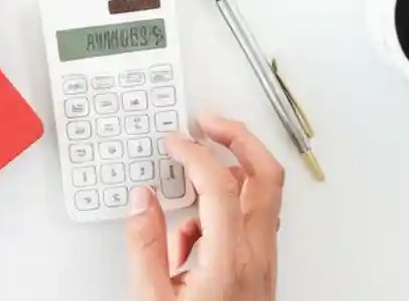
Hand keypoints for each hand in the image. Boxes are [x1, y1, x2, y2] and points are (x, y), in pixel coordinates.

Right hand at [125, 115, 283, 300]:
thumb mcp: (152, 300)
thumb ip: (145, 247)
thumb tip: (142, 201)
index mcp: (229, 261)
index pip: (221, 187)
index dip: (195, 154)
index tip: (175, 142)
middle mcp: (257, 257)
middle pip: (266, 176)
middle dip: (238, 139)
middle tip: (209, 125)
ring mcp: (264, 263)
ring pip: (263, 196)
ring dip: (231, 176)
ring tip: (190, 185)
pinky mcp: (262, 271)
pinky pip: (251, 222)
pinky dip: (225, 212)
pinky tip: (189, 234)